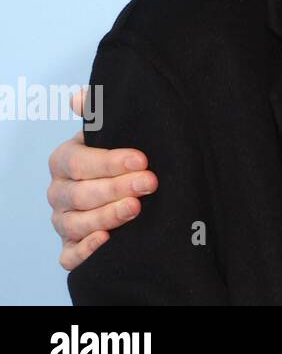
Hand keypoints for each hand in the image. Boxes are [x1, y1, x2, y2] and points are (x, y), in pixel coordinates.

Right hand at [48, 87, 156, 269]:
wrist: (127, 183)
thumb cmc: (118, 155)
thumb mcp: (112, 131)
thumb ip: (98, 113)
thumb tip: (79, 97)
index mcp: (64, 161)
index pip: (79, 162)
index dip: (110, 161)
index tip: (142, 160)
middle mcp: (59, 193)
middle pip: (81, 194)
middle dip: (117, 188)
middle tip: (149, 183)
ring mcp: (63, 221)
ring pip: (76, 224)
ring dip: (106, 217)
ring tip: (136, 208)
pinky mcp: (71, 246)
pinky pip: (69, 256)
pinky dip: (84, 251)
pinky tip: (106, 240)